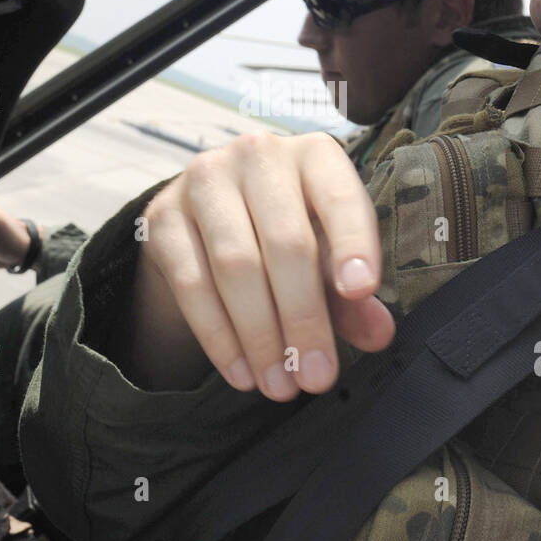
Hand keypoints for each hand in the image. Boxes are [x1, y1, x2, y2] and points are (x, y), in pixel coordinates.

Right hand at [129, 132, 395, 399]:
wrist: (212, 213)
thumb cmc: (289, 229)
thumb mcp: (329, 253)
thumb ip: (352, 294)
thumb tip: (377, 334)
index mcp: (314, 155)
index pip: (340, 196)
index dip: (353, 242)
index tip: (362, 290)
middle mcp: (257, 155)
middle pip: (285, 241)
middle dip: (303, 318)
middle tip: (317, 376)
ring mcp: (204, 181)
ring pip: (235, 265)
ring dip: (261, 336)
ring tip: (280, 385)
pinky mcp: (162, 217)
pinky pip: (191, 283)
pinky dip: (219, 337)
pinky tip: (242, 372)